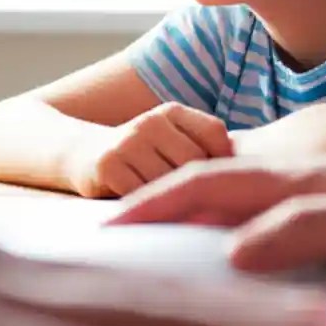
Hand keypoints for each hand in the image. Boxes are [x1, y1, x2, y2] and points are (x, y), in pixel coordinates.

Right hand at [68, 103, 233, 197]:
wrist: (77, 154)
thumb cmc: (136, 157)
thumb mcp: (167, 141)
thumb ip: (199, 150)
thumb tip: (248, 178)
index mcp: (172, 112)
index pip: (216, 134)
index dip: (223, 164)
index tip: (217, 184)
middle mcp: (151, 120)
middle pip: (195, 162)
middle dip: (197, 188)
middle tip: (195, 207)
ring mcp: (128, 141)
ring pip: (169, 182)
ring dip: (172, 203)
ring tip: (170, 211)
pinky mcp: (108, 165)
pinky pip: (143, 195)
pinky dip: (149, 210)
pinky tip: (149, 213)